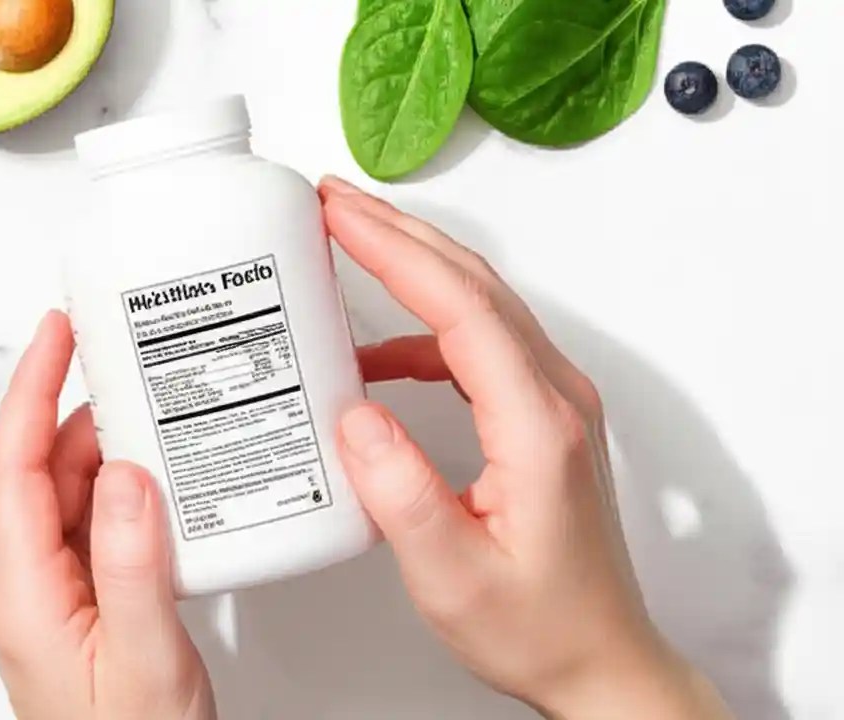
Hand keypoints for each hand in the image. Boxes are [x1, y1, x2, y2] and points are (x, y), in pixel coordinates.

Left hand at [0, 311, 215, 719]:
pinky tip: (162, 476)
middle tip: (126, 354)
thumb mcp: (145, 658)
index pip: (11, 468)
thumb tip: (126, 473)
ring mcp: (50, 594)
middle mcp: (23, 587)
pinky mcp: (79, 602)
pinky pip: (92, 526)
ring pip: (68, 495)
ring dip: (106, 449)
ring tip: (156, 406)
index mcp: (21, 593)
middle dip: (78, 408)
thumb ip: (133, 565)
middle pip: (39, 472)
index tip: (57, 332)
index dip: (30, 390)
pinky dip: (123, 490)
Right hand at [320, 177, 732, 719]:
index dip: (397, 253)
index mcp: (537, 427)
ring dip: (412, 266)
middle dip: (399, 234)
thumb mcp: (451, 575)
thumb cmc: (538, 626)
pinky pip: (477, 344)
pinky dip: (422, 328)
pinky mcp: (538, 416)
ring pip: (479, 304)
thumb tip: (354, 414)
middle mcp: (554, 399)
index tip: (340, 215)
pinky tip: (375, 353)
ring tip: (345, 246)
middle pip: (475, 285)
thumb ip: (399, 493)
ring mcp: (551, 403)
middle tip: (330, 202)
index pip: (463, 309)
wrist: (598, 659)